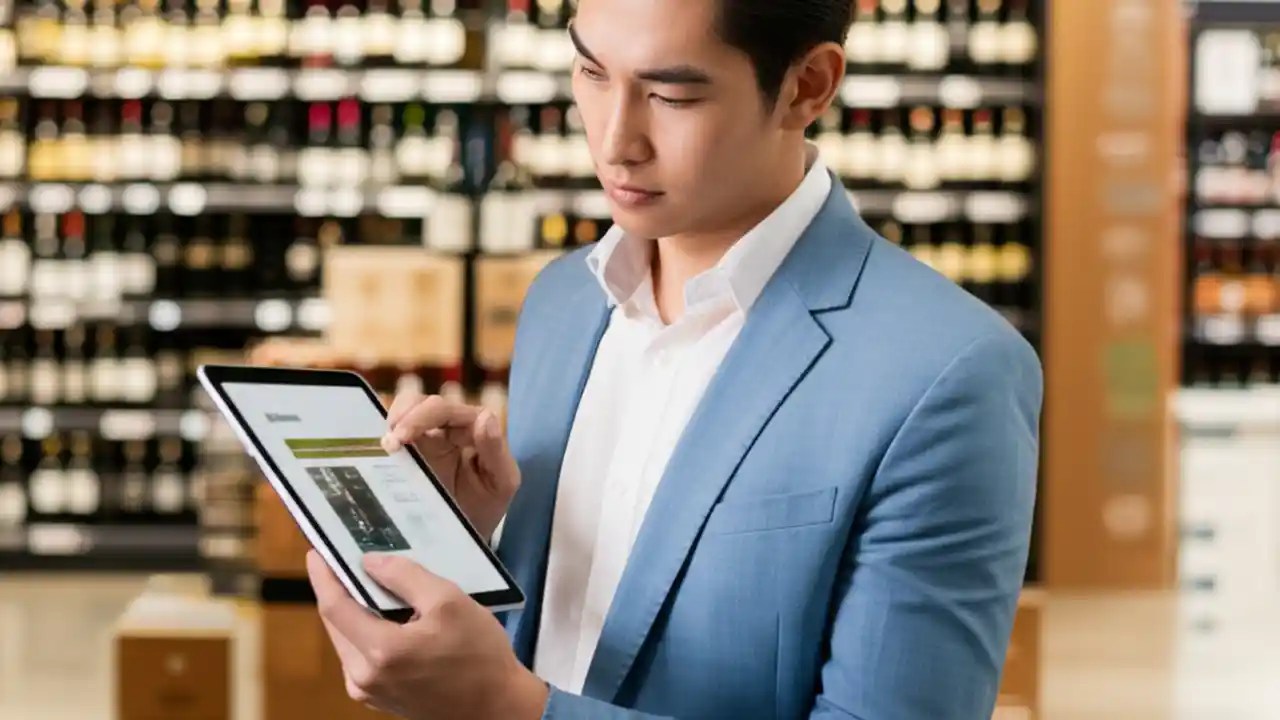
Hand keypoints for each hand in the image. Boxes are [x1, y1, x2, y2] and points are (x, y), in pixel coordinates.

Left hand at [307, 551, 548, 719]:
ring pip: (347, 641)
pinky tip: (383, 615)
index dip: (323, 576)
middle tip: (346, 561)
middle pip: (336, 624)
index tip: (316, 551)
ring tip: (367, 584)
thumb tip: (370, 563)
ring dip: (353, 611)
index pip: (335, 606)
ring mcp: (369, 692)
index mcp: (380, 651)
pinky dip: (365, 632)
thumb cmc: (479, 654)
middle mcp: (364, 676)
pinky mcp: (379, 699)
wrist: (496, 709)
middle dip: (339, 590)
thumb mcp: (450, 602)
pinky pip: (360, 657)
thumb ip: (406, 577)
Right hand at [381, 392, 518, 539]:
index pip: (449, 409)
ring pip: (408, 410)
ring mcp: (428, 438)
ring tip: (385, 444)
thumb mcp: (501, 484)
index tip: (403, 434)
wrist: (466, 536)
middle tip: (390, 442)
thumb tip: (485, 418)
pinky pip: (397, 433)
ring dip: (395, 421)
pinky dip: (387, 435)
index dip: (424, 415)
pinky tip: (380, 451)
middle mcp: (451, 428)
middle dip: (406, 417)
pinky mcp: (411, 452)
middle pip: (425, 404)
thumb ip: (496, 451)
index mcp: (475, 429)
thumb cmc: (486, 507)